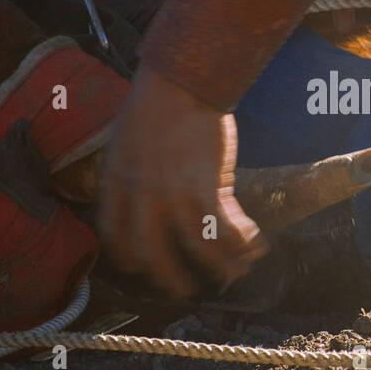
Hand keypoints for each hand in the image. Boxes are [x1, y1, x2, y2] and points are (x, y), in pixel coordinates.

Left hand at [98, 66, 267, 297]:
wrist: (182, 80)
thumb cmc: (158, 99)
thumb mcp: (126, 136)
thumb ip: (130, 167)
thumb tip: (140, 183)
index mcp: (117, 181)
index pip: (113, 234)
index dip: (128, 256)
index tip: (140, 266)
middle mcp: (141, 196)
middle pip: (151, 255)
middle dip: (170, 279)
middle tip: (184, 289)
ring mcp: (173, 196)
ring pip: (196, 249)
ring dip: (220, 267)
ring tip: (234, 273)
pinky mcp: (205, 189)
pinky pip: (226, 231)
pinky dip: (244, 243)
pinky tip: (257, 246)